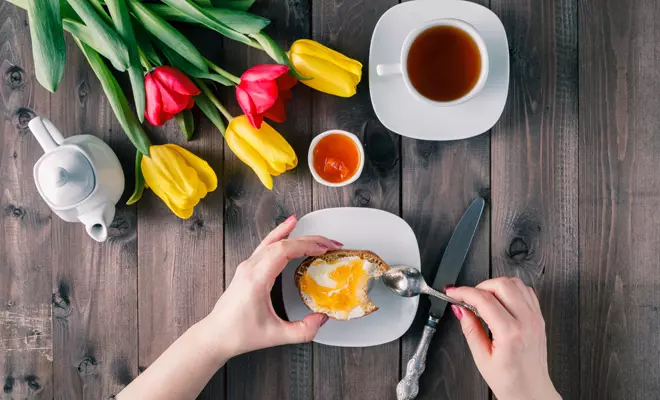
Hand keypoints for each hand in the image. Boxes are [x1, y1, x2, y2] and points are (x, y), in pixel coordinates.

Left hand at [202, 215, 339, 357]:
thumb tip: (322, 319)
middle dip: (309, 240)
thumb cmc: (239, 334)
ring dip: (297, 236)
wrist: (216, 335)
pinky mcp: (248, 268)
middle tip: (330, 244)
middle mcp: (250, 268)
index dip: (305, 245)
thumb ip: (302, 330)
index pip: (282, 251)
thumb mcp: (275, 336)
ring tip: (317, 235)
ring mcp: (247, 266)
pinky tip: (289, 227)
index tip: (324, 249)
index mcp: (256, 279)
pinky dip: (280, 234)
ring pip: (273, 241)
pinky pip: (266, 245)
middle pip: (281, 243)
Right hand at [446, 278, 560, 399]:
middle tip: (469, 298)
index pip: (484, 300)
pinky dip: (511, 290)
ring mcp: (536, 318)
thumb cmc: (510, 381)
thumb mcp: (482, 358)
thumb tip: (460, 309)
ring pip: (516, 283)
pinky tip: (501, 301)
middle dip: (480, 286)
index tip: (453, 292)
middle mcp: (527, 322)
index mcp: (510, 334)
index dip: (464, 292)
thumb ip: (470, 329)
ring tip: (484, 299)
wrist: (532, 392)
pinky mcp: (540, 318)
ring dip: (496, 286)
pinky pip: (526, 291)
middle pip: (502, 285)